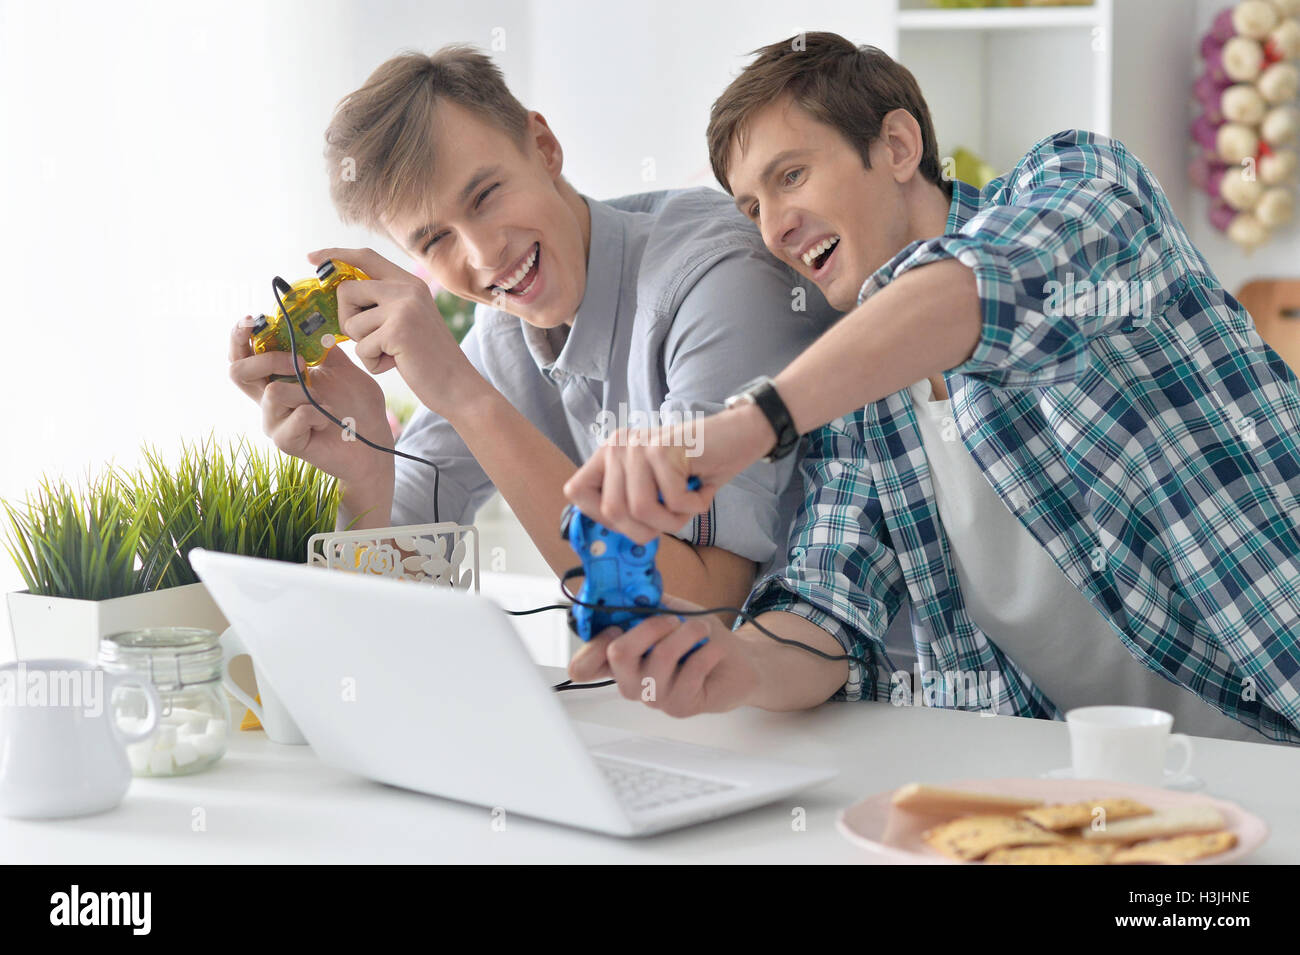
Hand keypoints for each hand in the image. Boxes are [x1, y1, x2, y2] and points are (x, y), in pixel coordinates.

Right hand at [227, 319, 391, 489]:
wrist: (374, 444)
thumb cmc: (357, 409)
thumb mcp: (342, 368)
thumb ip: (322, 346)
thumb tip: (309, 319)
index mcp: (277, 380)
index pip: (243, 355)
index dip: (240, 336)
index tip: (254, 319)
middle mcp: (269, 402)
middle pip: (237, 371)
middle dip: (268, 359)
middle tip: (300, 363)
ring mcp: (275, 423)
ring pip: (272, 393)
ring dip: (306, 392)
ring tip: (326, 403)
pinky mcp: (286, 442)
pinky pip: (297, 416)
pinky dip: (319, 413)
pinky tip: (330, 420)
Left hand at [307, 247, 487, 416]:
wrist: (458, 385)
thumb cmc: (427, 358)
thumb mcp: (407, 319)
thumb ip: (381, 302)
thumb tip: (338, 295)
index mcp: (409, 283)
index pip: (364, 256)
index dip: (335, 254)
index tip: (312, 258)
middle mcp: (407, 289)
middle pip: (346, 291)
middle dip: (347, 320)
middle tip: (372, 339)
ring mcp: (403, 308)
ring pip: (351, 324)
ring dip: (364, 347)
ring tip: (392, 353)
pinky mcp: (397, 331)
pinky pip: (361, 348)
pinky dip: (374, 364)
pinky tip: (397, 364)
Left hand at [562, 403, 776, 542]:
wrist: (739, 435)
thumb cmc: (698, 468)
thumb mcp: (656, 489)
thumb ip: (630, 507)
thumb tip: (609, 546)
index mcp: (609, 454)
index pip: (575, 491)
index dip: (599, 518)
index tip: (629, 522)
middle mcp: (618, 446)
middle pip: (611, 512)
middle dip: (646, 529)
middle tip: (670, 518)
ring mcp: (637, 446)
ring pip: (640, 510)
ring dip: (672, 520)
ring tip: (688, 504)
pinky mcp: (661, 450)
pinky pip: (672, 502)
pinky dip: (694, 507)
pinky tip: (701, 489)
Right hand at [566, 595, 760, 716]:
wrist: (736, 661)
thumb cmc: (697, 637)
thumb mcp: (668, 610)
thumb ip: (644, 603)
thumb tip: (626, 588)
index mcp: (619, 660)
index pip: (582, 666)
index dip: (592, 644)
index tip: (616, 626)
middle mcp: (630, 682)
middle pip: (618, 653)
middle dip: (650, 626)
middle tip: (673, 620)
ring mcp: (654, 697)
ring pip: (660, 657)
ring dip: (687, 633)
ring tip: (700, 629)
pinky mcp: (679, 707)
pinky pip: (691, 670)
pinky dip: (707, 650)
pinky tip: (712, 651)